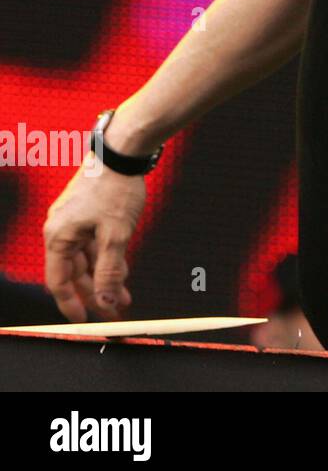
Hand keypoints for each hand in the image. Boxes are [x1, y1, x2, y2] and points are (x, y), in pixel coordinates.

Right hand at [43, 154, 145, 321]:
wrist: (122, 150)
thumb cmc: (115, 188)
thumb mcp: (116, 234)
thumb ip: (109, 270)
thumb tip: (106, 301)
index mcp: (58, 237)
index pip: (59, 281)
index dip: (73, 303)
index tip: (87, 320)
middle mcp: (61, 230)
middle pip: (75, 272)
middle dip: (95, 292)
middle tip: (115, 310)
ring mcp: (74, 221)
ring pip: (87, 258)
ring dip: (105, 276)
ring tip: (125, 295)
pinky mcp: (87, 213)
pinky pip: (94, 243)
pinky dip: (108, 258)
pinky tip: (123, 270)